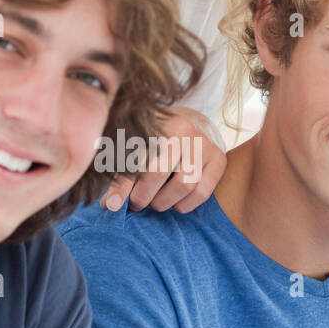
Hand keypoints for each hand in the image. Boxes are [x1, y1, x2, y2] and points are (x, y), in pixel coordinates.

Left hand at [100, 107, 226, 214]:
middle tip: (136, 203)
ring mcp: (203, 143)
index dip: (122, 186)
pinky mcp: (219, 158)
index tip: (113, 204)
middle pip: (159, 172)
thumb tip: (110, 205)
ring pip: (184, 185)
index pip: (136, 158)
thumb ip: (119, 175)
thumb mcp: (132, 151)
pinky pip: (202, 193)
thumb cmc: (152, 141)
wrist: (188, 125)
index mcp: (154, 122)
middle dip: (143, 196)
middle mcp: (182, 129)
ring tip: (155, 203)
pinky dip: (184, 205)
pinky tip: (174, 202)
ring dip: (164, 202)